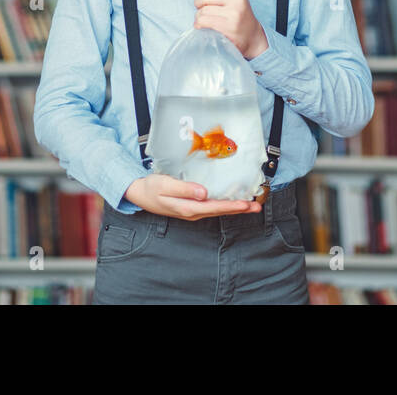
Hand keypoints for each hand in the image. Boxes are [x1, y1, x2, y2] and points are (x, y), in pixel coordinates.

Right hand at [124, 174, 261, 219]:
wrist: (139, 194)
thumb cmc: (152, 187)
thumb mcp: (166, 185)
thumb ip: (185, 189)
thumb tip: (203, 193)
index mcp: (188, 207)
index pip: (215, 207)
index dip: (232, 206)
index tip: (246, 204)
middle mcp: (193, 212)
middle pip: (220, 211)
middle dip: (239, 209)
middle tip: (257, 207)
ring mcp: (193, 211)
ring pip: (217, 210)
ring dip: (234, 208)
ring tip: (250, 206)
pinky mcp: (192, 207)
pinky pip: (212, 208)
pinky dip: (224, 205)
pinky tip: (231, 202)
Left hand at [192, 0, 268, 58]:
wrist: (251, 37)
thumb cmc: (237, 15)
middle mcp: (238, 0)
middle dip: (199, 5)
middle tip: (204, 11)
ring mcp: (234, 14)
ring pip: (202, 11)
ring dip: (199, 17)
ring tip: (206, 21)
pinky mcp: (228, 27)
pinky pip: (203, 22)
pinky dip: (199, 25)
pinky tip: (203, 27)